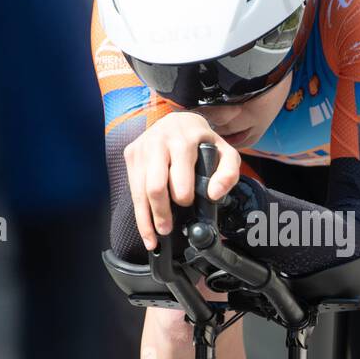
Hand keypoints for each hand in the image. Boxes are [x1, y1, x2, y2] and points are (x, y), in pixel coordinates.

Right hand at [123, 111, 241, 251]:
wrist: (178, 120)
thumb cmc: (202, 142)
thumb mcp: (224, 153)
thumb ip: (228, 174)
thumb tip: (214, 195)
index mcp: (184, 140)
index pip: (179, 176)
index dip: (183, 196)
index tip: (188, 205)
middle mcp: (159, 141)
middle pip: (155, 187)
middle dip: (161, 212)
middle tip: (168, 230)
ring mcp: (142, 147)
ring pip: (140, 190)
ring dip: (146, 218)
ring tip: (154, 238)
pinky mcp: (131, 154)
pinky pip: (132, 188)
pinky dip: (139, 212)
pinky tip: (146, 229)